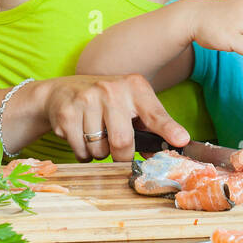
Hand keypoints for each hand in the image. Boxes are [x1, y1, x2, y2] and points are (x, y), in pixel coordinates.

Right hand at [44, 73, 189, 162]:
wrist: (61, 91)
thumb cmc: (104, 101)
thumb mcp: (130, 104)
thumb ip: (149, 125)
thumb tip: (168, 150)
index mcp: (134, 87)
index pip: (154, 113)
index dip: (168, 129)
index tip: (181, 139)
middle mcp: (111, 89)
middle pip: (123, 141)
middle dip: (121, 155)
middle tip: (118, 150)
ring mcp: (87, 100)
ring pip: (99, 150)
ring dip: (99, 153)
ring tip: (96, 135)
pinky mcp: (67, 114)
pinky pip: (80, 151)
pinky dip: (82, 153)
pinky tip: (81, 135)